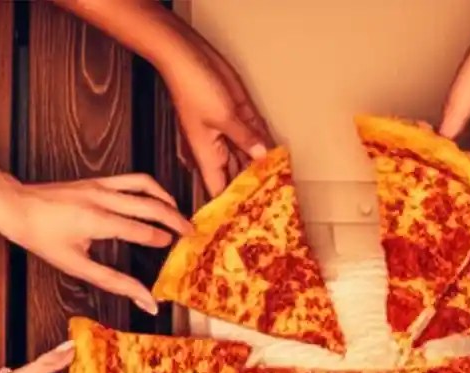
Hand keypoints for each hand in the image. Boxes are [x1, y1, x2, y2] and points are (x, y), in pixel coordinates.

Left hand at [0, 175, 189, 315]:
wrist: (15, 207)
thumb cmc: (42, 239)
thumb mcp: (77, 266)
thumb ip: (115, 283)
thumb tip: (146, 301)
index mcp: (97, 221)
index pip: (142, 231)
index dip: (162, 240)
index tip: (177, 249)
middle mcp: (103, 198)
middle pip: (151, 206)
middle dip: (175, 219)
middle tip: (192, 233)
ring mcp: (101, 185)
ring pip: (146, 186)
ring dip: (167, 199)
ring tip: (180, 214)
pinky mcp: (98, 180)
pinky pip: (133, 179)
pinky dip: (151, 189)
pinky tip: (157, 201)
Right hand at [159, 26, 271, 196]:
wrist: (187, 55)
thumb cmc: (194, 87)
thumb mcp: (224, 116)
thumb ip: (246, 137)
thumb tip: (264, 156)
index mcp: (207, 155)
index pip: (220, 190)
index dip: (231, 206)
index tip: (247, 220)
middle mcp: (217, 148)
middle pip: (237, 176)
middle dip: (253, 187)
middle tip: (273, 205)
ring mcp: (228, 133)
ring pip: (248, 157)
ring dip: (262, 167)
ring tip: (282, 185)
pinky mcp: (237, 117)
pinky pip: (254, 136)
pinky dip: (265, 145)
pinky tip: (280, 157)